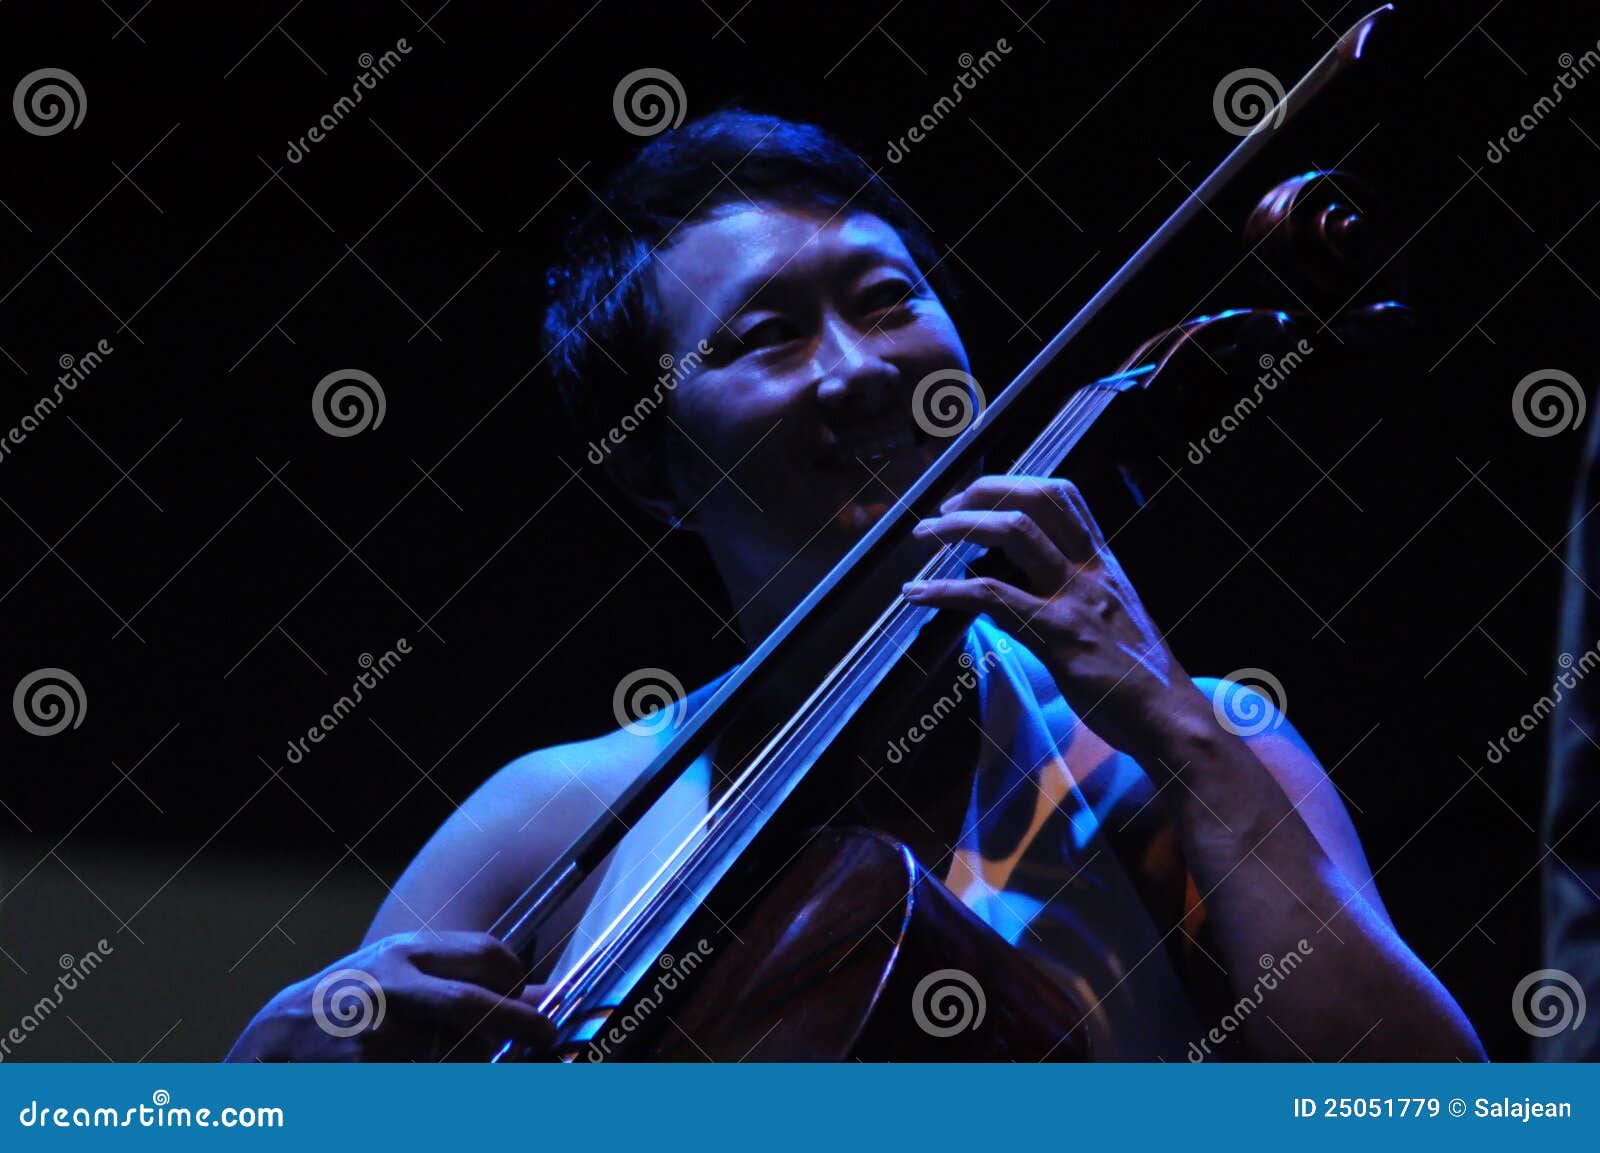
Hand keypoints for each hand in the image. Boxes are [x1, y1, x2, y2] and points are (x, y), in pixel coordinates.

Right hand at [225, 930, 554, 1061]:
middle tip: (544, 1037)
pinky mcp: (362, 1065)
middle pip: (472, 1002)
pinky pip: (427, 1079)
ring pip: (453, 1052)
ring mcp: (373, 1025)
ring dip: (475, 1065)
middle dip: (518, 1022)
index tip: (532, 1001)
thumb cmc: (350, 1008)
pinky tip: (430, 1074)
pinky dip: (443, 1082)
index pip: (484, 953)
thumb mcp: (403, 981)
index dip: (516, 978)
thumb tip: (539, 995)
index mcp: (406, 951)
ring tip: (466, 1063)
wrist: (274, 1043)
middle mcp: (391, 981)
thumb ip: (462, 983)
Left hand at [901, 475, 1199, 755]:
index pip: (1063, 496)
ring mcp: (1075, 600)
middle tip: (943, 511)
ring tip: (923, 536)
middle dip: (981, 493)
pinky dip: (945, 590)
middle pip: (1034, 499)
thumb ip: (1083, 598)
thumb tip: (1041, 593)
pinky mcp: (1058, 636)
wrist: (1175, 721)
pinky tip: (916, 594)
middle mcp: (1091, 571)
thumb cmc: (1143, 681)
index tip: (979, 497)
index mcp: (1104, 565)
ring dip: (959, 527)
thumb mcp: (1116, 622)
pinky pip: (991, 598)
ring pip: (1013, 532)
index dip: (1014, 484)